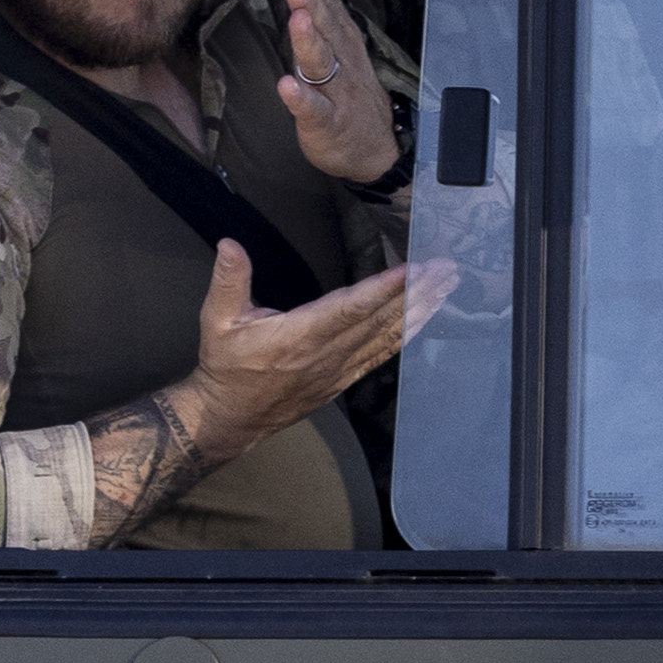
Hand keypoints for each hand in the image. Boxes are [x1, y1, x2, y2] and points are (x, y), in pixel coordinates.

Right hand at [177, 241, 452, 468]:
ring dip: (420, 311)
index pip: (349, 309)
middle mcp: (327, 354)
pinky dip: (407, 335)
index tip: (411, 269)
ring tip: (446, 286)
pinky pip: (382, 354)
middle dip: (416, 293)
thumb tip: (229, 244)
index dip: (383, 290)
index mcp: (299, 336)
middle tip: (446, 269)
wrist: (231, 418)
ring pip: (388, 338)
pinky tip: (425, 318)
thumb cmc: (226, 367)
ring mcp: (340, 370)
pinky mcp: (345, 379)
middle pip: (381, 321)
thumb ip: (228, 281)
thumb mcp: (216, 321)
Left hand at [273, 0, 404, 189]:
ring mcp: (336, 90)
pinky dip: (301, 99)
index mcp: (341, 34)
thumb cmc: (349, 78)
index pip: (329, 5)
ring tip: (297, 22)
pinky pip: (314, 109)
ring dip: (309, 43)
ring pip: (322, 64)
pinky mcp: (326, 122)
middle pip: (328, 28)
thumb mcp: (338, 26)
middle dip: (314, 5)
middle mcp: (341, 57)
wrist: (375, 145)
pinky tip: (286, 87)